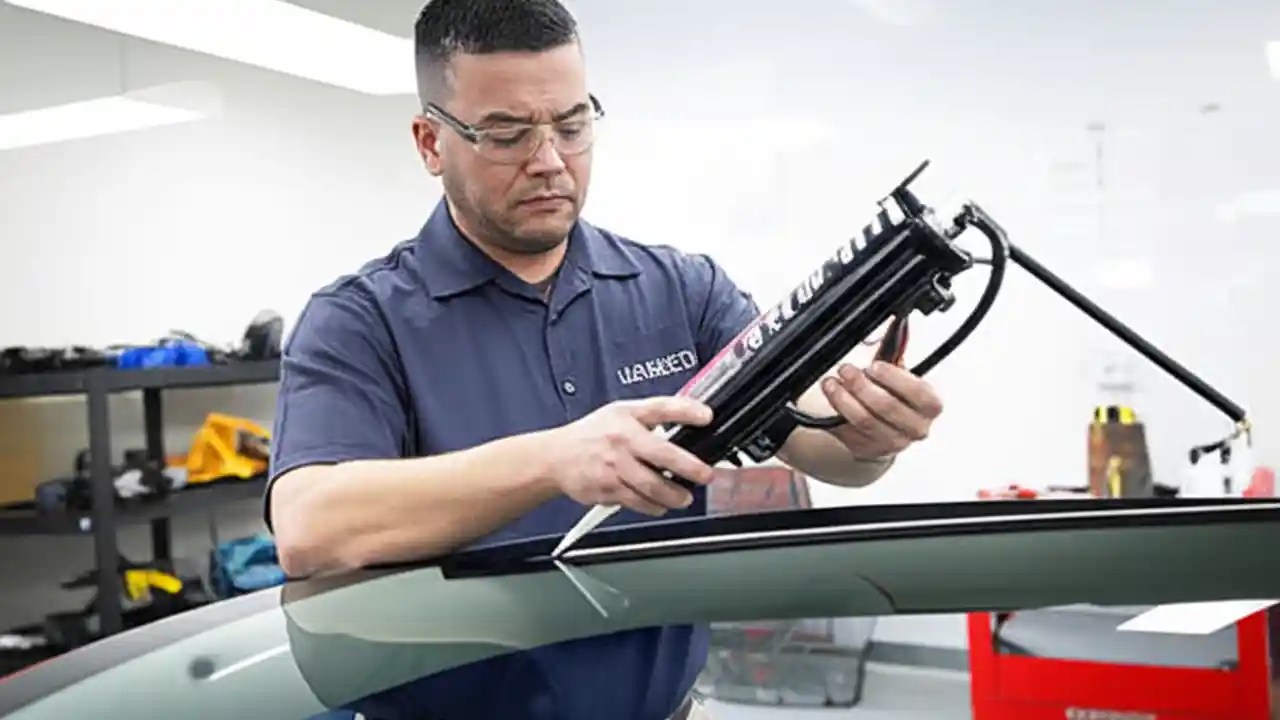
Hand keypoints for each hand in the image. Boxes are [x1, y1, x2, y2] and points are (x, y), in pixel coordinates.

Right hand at [546, 396, 717, 515]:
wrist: (556, 458)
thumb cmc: (592, 434)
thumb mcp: (621, 412)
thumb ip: (653, 413)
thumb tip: (690, 415)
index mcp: (626, 420)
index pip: (661, 409)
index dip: (686, 411)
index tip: (706, 417)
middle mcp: (621, 444)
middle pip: (663, 457)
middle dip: (690, 469)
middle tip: (705, 475)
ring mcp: (614, 470)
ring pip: (652, 488)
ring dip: (674, 496)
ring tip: (684, 497)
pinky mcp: (608, 491)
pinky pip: (638, 503)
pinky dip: (654, 506)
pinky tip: (660, 504)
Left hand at [820, 361, 942, 460]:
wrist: (889, 432)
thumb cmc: (898, 400)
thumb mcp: (902, 379)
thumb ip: (895, 361)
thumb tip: (887, 330)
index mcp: (929, 407)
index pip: (918, 392)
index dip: (894, 378)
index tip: (874, 366)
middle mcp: (915, 428)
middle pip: (887, 406)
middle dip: (862, 385)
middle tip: (847, 370)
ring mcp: (892, 443)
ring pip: (864, 421)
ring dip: (844, 399)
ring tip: (832, 383)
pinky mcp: (869, 450)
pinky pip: (848, 432)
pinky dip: (836, 414)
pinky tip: (831, 399)